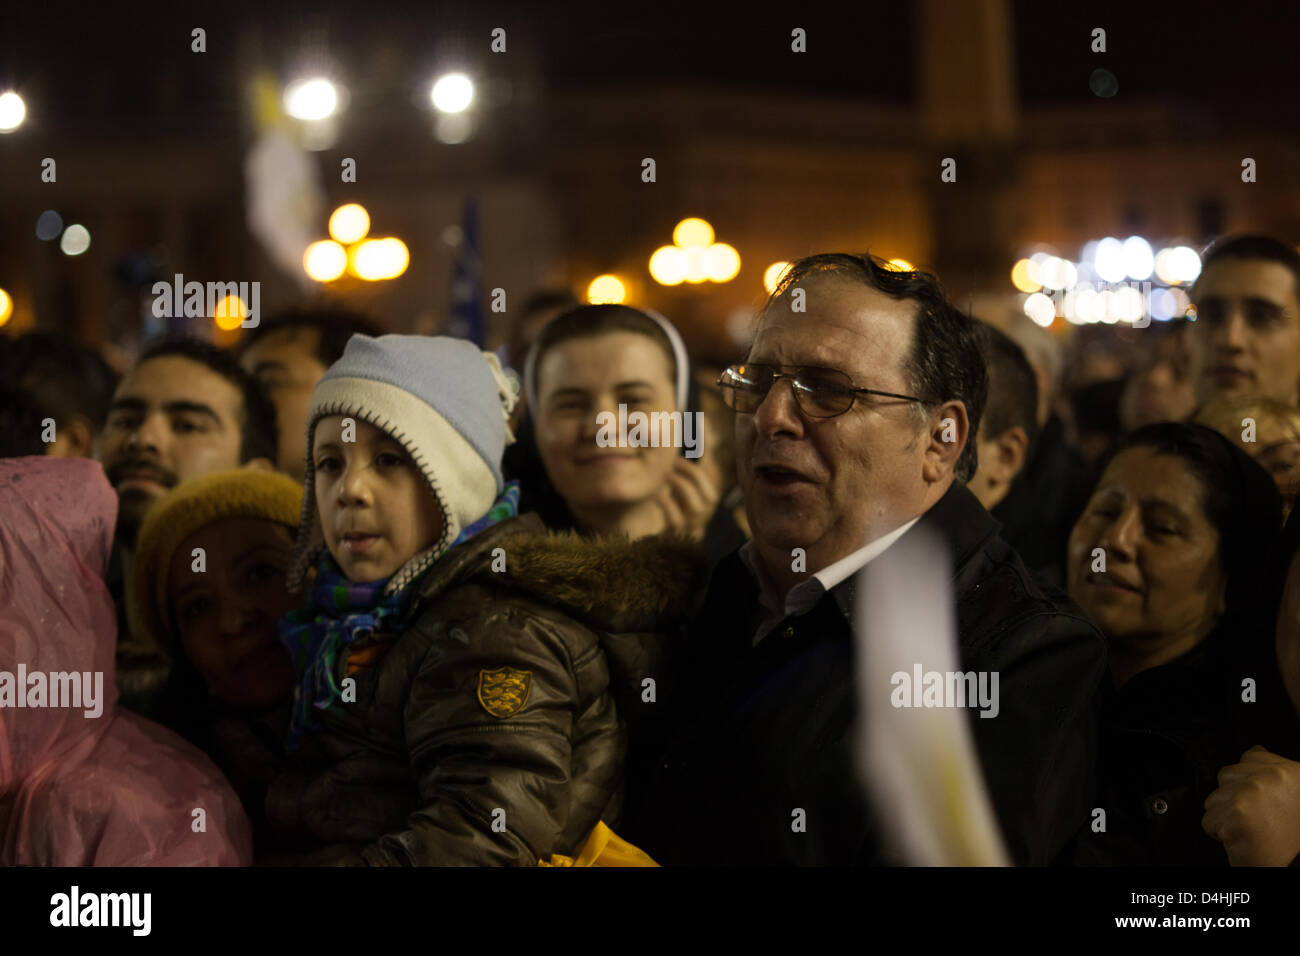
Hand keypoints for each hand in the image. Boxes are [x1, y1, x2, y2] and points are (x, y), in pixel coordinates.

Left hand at [654, 458, 719, 541]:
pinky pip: (675, 519)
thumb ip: (688, 469)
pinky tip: (656, 493)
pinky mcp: (676, 532)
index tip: (681, 457)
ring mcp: (691, 525)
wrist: (660, 534)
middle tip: (674, 463)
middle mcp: (703, 515)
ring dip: (681, 486)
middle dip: (693, 475)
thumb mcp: (683, 487)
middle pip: (710, 497)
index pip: (713, 484)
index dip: (699, 469)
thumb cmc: (674, 504)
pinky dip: (666, 503)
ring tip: (665, 474)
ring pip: (696, 508)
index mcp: (707, 501)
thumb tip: (696, 442)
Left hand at [1202, 746, 1299, 865]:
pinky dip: (1221, 834)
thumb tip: (1254, 751)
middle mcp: (1274, 778)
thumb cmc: (1294, 840)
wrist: (1294, 867)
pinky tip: (1245, 840)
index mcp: (1291, 772)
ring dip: (1226, 817)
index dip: (1246, 781)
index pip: (1250, 757)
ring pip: (1214, 798)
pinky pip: (1209, 821)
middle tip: (1257, 820)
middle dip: (1233, 799)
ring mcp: (1254, 793)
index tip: (1255, 799)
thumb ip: (1270, 771)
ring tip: (1252, 831)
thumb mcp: (1292, 796)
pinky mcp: (1237, 814)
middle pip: (1226, 776)